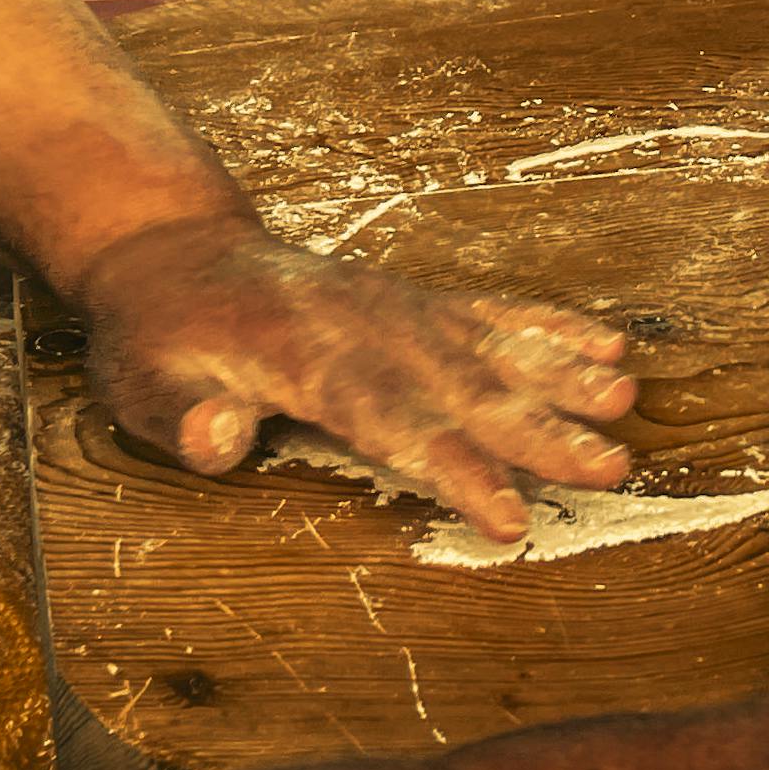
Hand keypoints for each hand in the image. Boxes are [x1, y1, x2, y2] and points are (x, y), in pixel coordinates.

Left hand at [63, 213, 637, 543]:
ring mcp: (400, 309)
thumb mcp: (141, 382)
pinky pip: (493, 314)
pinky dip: (552, 328)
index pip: (394, 421)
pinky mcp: (416, 303)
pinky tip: (610, 346)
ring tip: (627, 400)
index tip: (509, 515)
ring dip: (561, 375)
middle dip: (540, 429)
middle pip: (465, 385)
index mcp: (307, 355)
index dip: (455, 470)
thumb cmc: (160, 337)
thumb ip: (183, 414)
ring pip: (491, 346)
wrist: (176, 253)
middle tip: (609, 468)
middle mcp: (370, 327)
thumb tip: (220, 436)